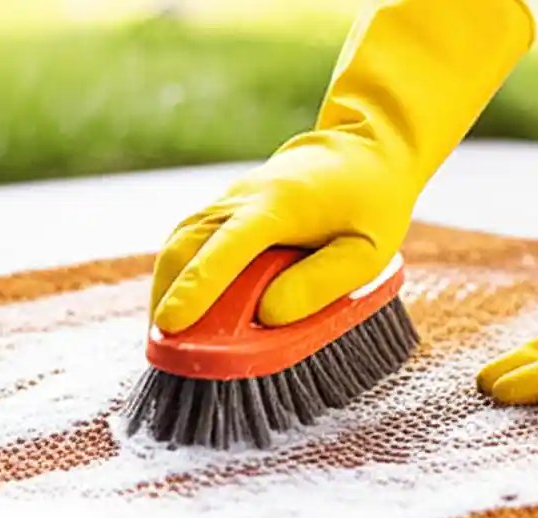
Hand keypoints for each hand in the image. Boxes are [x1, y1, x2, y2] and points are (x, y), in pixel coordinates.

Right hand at [149, 134, 415, 332]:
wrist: (365, 148)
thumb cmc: (371, 204)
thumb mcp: (368, 251)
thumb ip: (319, 283)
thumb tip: (268, 315)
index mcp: (279, 207)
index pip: (225, 249)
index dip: (196, 289)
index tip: (171, 324)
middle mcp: (243, 199)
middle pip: (185, 246)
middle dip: (167, 296)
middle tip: (166, 349)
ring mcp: (230, 200)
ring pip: (180, 243)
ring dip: (168, 287)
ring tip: (170, 335)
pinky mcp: (227, 208)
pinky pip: (190, 240)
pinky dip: (179, 274)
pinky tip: (184, 306)